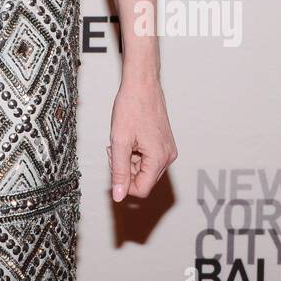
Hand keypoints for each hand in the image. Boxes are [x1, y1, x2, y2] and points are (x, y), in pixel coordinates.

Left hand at [107, 78, 177, 201]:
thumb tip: (118, 196)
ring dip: (129, 161)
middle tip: (112, 151)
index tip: (112, 165)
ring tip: (120, 142)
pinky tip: (128, 138)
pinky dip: (135, 153)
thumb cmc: (131, 107)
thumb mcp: (120, 141)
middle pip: (143, 180)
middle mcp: (168, 157)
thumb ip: (119, 171)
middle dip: (125, 170)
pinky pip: (148, 158)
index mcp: (159, 158)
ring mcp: (168, 149)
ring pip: (145, 169)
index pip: (141, 189)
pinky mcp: (164, 143)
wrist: (142, 84)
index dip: (123, 183)